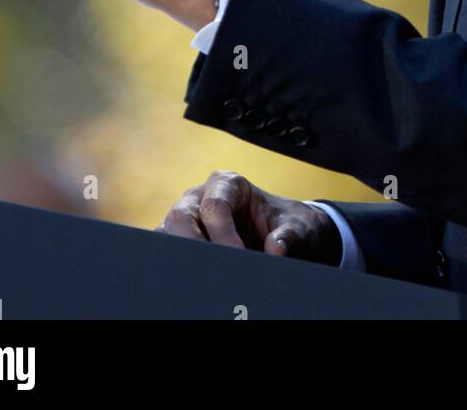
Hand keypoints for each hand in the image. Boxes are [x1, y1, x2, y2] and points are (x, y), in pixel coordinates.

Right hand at [156, 171, 341, 265]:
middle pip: (180, 218)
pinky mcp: (182, 241)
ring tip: (203, 281)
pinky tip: (194, 282)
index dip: (222, 236)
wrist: (286, 234)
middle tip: (214, 274)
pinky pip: (169, 252)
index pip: (215, 206)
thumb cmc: (290, 224)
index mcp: (228, 183)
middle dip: (193, 247)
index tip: (239, 259)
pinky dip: (177, 266)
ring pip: (166, 235)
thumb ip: (290, 235)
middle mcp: (201, 197)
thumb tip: (275, 250)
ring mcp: (188, 219)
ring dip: (182, 257)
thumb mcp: (299, 226)